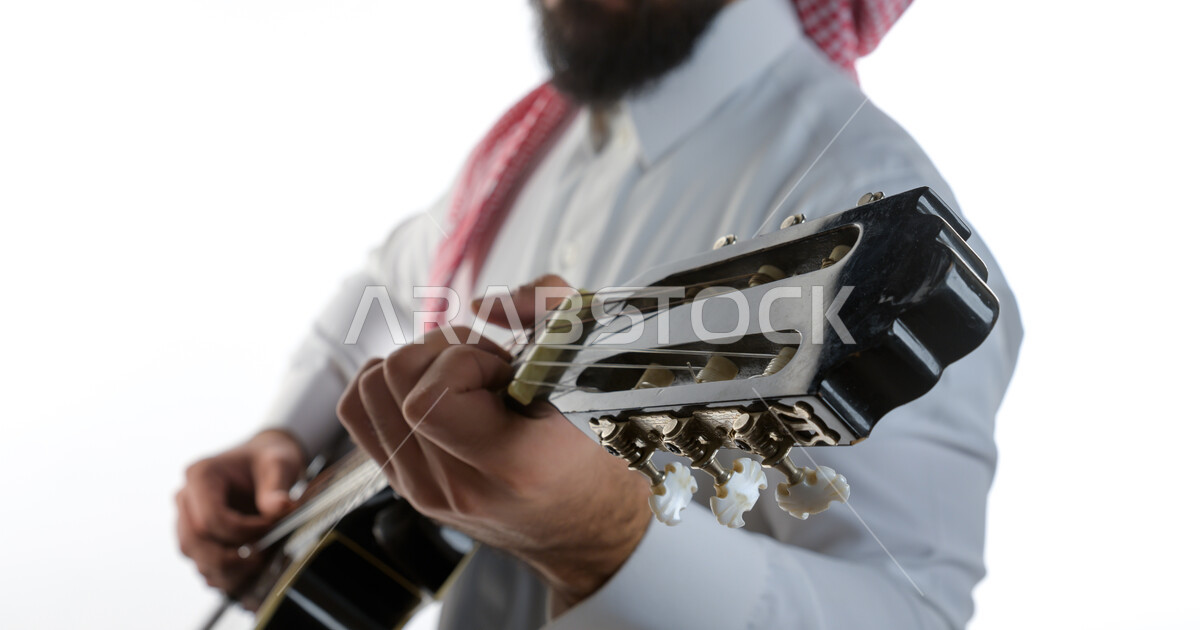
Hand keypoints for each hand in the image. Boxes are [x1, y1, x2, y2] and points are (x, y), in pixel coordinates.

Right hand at [175, 428, 304, 597]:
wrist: (263, 461)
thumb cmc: (268, 459)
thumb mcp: (280, 463)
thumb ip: (278, 487)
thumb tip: (281, 508)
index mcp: (201, 475)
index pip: (209, 518)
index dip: (241, 532)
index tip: (270, 528)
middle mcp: (185, 498)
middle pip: (194, 542)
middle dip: (229, 558)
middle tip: (262, 558)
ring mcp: (185, 518)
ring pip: (194, 556)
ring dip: (226, 570)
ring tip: (258, 564)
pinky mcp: (195, 536)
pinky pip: (200, 563)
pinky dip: (222, 574)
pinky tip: (247, 571)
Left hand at [337, 275, 650, 610]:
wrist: (586, 529)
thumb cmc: (595, 454)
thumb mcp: (596, 378)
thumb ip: (552, 314)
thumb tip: (484, 303)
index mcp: (510, 465)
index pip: (429, 397)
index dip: (465, 360)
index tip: (505, 370)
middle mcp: (456, 486)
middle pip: (391, 378)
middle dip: (441, 352)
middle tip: (486, 369)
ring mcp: (423, 491)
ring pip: (366, 389)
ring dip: (414, 368)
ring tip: (462, 381)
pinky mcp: (404, 486)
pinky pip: (358, 414)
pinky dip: (388, 388)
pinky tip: (434, 393)